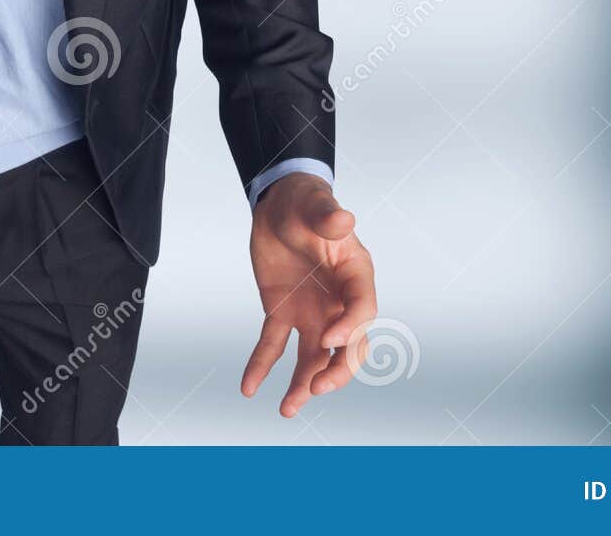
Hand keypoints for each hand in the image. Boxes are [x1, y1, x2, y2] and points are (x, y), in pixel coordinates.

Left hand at [242, 173, 376, 416]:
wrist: (277, 205)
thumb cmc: (305, 201)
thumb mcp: (315, 204)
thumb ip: (328, 215)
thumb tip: (344, 220)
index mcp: (355, 275)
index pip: (362, 310)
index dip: (349, 328)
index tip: (328, 338)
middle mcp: (337, 301)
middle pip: (347, 346)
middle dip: (336, 371)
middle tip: (317, 388)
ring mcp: (311, 312)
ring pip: (313, 357)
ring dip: (303, 383)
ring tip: (287, 409)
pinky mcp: (283, 315)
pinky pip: (273, 346)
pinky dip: (261, 366)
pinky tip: (248, 388)